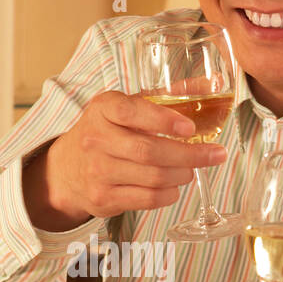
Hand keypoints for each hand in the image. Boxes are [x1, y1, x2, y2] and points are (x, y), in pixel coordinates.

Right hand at [22, 91, 227, 229]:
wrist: (68, 168)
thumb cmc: (107, 132)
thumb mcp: (127, 106)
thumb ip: (167, 95)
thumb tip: (214, 82)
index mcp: (103, 108)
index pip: (132, 110)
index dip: (163, 119)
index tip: (190, 128)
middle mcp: (96, 139)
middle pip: (148, 150)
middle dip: (189, 154)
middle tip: (215, 154)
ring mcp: (97, 171)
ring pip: (151, 177)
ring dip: (182, 175)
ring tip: (191, 169)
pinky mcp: (103, 198)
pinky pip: (146, 199)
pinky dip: (168, 194)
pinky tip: (174, 187)